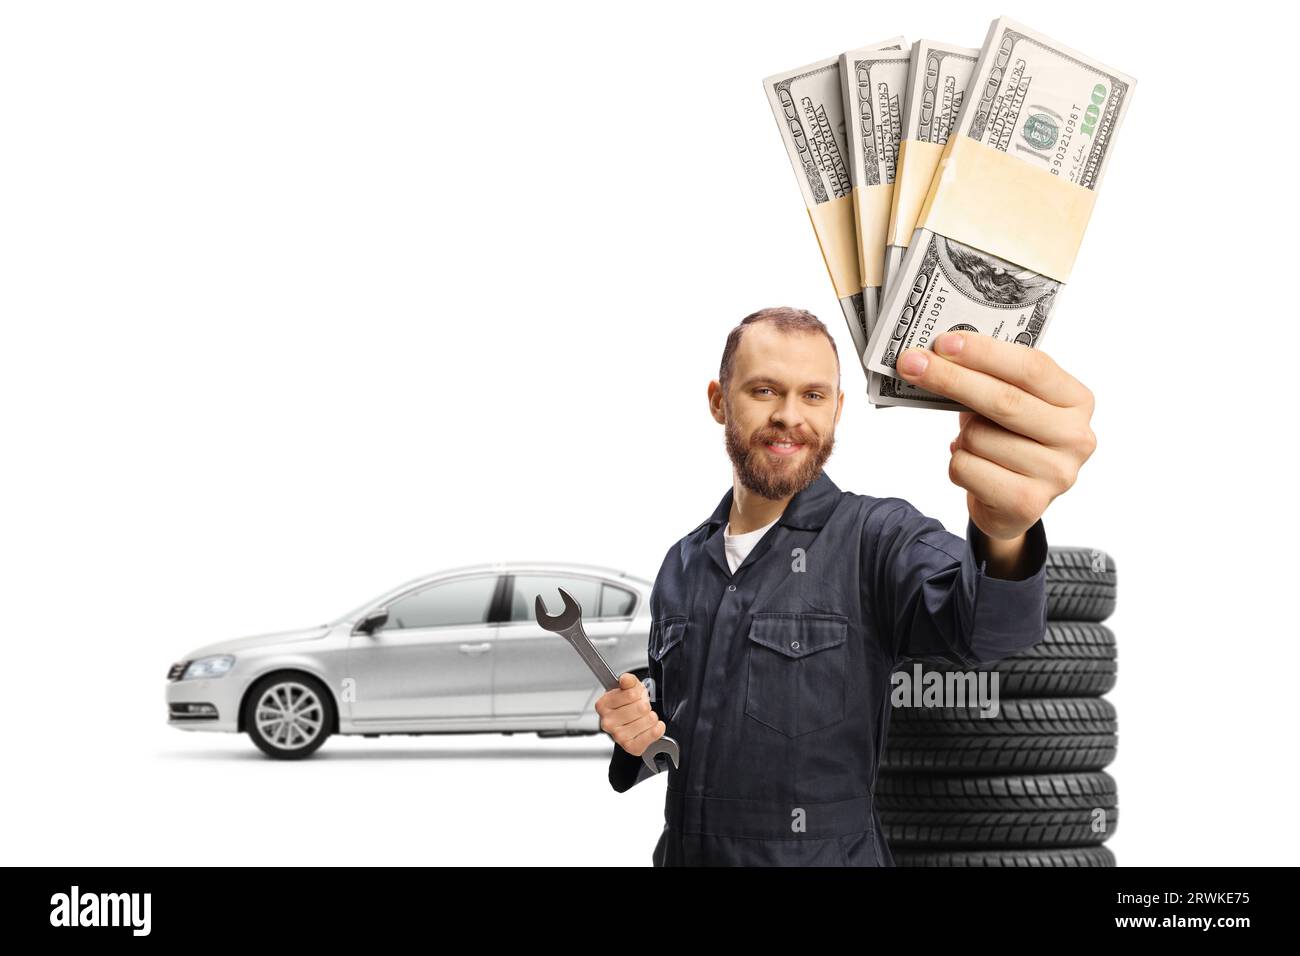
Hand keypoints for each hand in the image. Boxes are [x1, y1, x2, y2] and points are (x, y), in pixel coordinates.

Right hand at [595, 672, 665, 756]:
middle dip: (645, 706)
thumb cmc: (630, 703)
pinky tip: (653, 727)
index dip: (638, 693)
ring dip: (651, 718)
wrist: (635, 718)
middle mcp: (607, 722)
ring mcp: (617, 736)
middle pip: (641, 708)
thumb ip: (628, 680)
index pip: (631, 694)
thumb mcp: (630, 687)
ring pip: (648, 720)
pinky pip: (651, 735)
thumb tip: (625, 680)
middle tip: (640, 709)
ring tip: (644, 718)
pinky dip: (657, 730)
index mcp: (603, 705)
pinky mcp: (630, 747)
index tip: (634, 697)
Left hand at [896, 330, 1095, 540]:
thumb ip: (990, 377)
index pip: (1032, 367)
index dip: (985, 352)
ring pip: (977, 437)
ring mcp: (1057, 474)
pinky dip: (957, 463)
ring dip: (961, 436)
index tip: (944, 342)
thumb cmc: (1009, 438)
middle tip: (911, 363)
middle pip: (1004, 399)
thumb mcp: (1011, 402)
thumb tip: (936, 355)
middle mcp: (1076, 437)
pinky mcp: (1028, 503)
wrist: (1014, 504)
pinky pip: (966, 468)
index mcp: (1077, 400)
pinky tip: (974, 468)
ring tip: (974, 443)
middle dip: (951, 378)